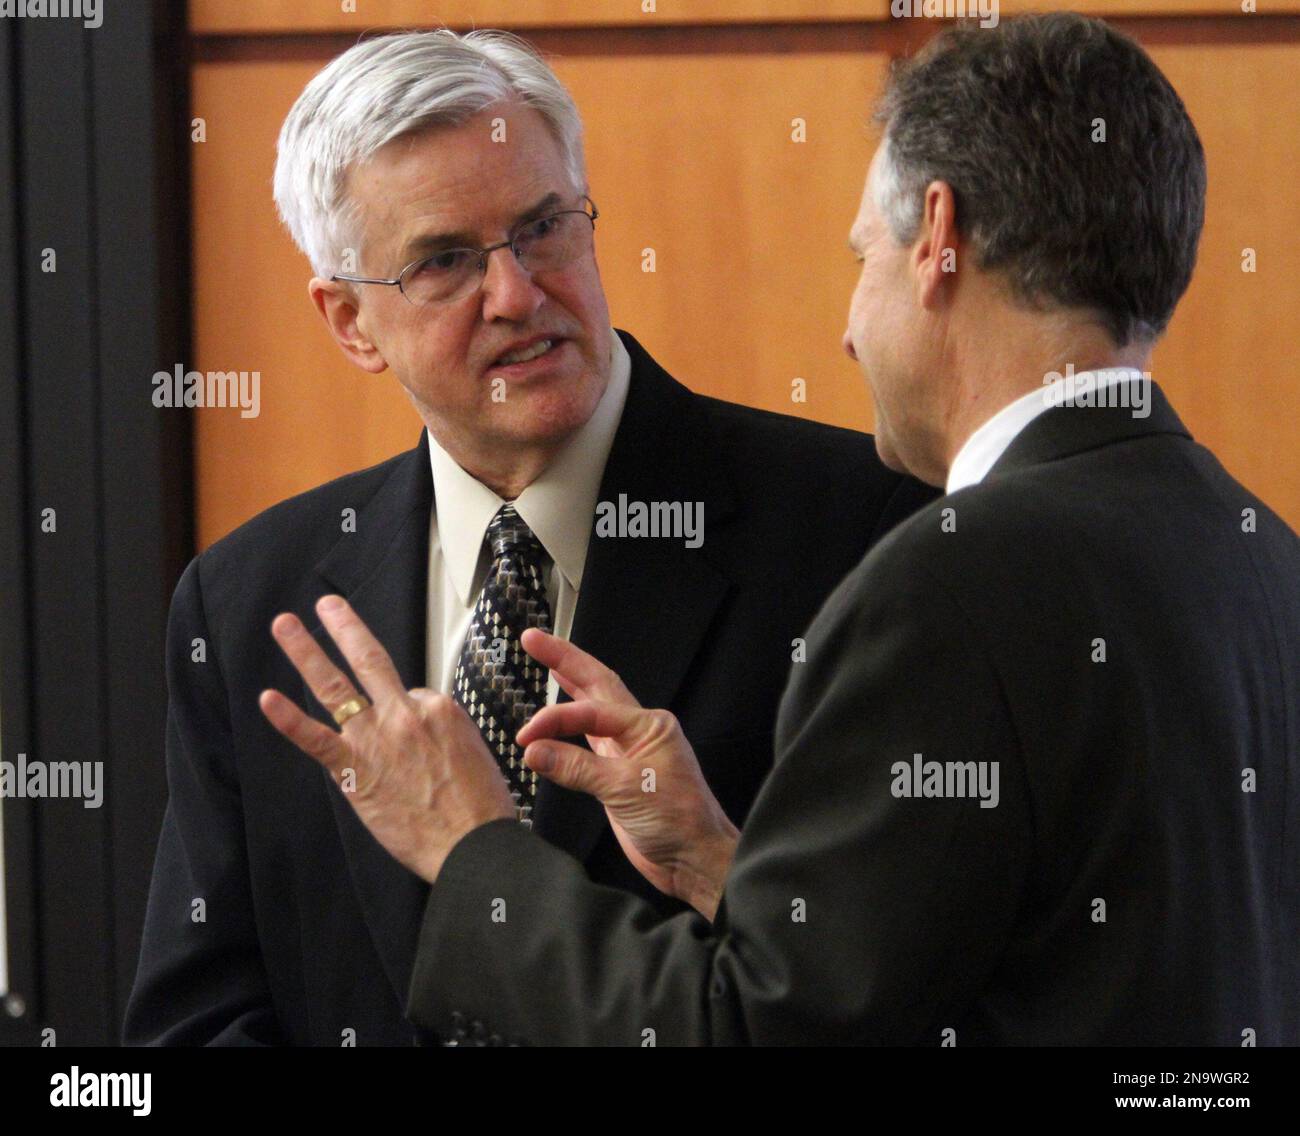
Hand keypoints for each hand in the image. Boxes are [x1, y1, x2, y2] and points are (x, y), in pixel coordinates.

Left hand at [259, 595, 515, 883]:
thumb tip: (423, 736)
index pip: (411, 693)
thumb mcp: (477, 753)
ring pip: (336, 686)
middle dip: (344, 627)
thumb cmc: (482, 808)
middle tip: (325, 606)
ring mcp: (377, 738)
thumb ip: (444, 734)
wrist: (474, 845)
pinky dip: (289, 719)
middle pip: (370, 659)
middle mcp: (406, 713)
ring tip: (286, 626)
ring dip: (307, 652)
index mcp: (441, 709)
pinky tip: (268, 700)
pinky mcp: (354, 770)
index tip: (410, 732)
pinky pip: (316, 739)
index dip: (405, 709)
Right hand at [517, 629, 738, 919]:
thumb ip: (577, 768)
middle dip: (564, 660)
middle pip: (596, 685)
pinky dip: (568, 729)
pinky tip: (558, 723)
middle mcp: (639, 732)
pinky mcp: (618, 776)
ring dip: (568, 686)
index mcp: (649, 725)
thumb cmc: (680, 822)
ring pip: (593, 709)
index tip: (528, 736)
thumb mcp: (626, 790)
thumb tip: (535, 750)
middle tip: (534, 639)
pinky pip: (588, 741)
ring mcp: (628, 752)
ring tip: (547, 661)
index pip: (591, 710)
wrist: (694, 858)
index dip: (556, 719)